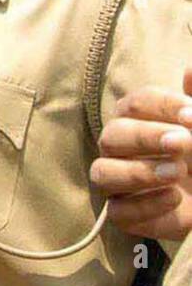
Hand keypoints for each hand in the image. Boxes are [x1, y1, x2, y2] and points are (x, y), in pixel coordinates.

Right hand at [91, 68, 191, 241]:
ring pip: (102, 172)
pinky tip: (174, 199)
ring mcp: (119, 183)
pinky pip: (118, 211)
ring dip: (138, 172)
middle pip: (113, 134)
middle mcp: (122, 149)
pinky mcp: (125, 214)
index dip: (161, 106)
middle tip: (183, 142)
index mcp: (141, 121)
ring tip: (176, 173)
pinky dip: (144, 204)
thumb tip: (190, 71)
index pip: (136, 103)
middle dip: (146, 137)